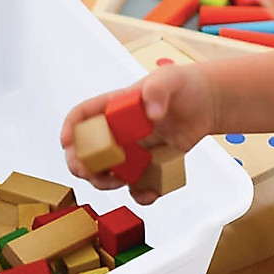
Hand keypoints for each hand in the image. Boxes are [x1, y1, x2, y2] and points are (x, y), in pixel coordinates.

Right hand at [61, 64, 217, 203]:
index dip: (70, 127)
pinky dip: (140, 194)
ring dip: (105, 182)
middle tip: (88, 172)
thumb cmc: (183, 85)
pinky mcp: (150, 164)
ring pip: (107, 171)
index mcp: (116, 106)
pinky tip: (150, 192)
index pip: (83, 114)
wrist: (207, 104)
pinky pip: (138, 184)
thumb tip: (151, 113)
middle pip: (87, 148)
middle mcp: (119, 130)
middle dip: (81, 163)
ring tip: (118, 182)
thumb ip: (158, 90)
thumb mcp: (169, 79)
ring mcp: (133, 149)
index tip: (65, 142)